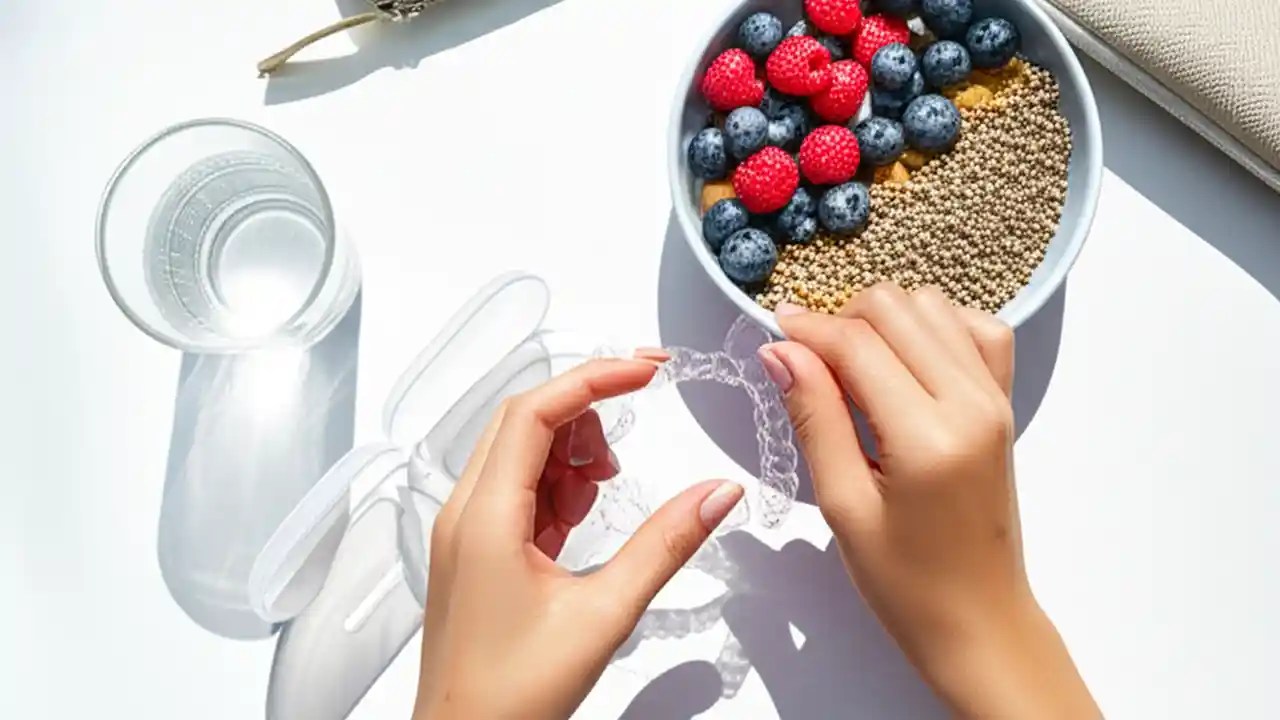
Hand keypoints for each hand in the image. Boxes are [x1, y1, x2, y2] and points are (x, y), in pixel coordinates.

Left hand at [412, 359, 744, 719]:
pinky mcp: (477, 551)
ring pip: (521, 452)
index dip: (595, 379)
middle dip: (586, 413)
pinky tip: (583, 517)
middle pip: (525, 420)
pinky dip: (558, 487)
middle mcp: (465, 513)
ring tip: (607, 489)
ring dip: (572, 452)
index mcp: (484, 517)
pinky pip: (518, 490)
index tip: (647, 368)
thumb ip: (665, 545)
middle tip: (639, 417)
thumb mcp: (604, 614)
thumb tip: (715, 493)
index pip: (535, 411)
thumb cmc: (509, 696)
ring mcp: (467, 531)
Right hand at [758, 283, 1097, 718]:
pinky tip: (901, 362)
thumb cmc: (905, 582)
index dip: (807, 329)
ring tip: (851, 367)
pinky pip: (974, 329)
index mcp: (930, 435)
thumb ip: (815, 418)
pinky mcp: (1004, 403)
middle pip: (898, 308)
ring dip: (884, 321)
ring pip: (934, 306)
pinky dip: (931, 328)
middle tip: (809, 361)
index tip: (770, 332)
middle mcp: (972, 402)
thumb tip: (780, 350)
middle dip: (842, 319)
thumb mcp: (844, 505)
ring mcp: (995, 398)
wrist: (979, 620)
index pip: (858, 343)